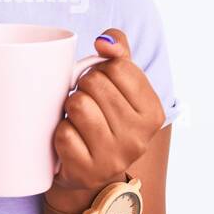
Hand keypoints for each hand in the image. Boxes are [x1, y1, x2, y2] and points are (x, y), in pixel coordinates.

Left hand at [50, 28, 165, 200]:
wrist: (91, 171)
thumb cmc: (106, 117)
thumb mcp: (121, 84)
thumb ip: (120, 52)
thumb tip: (104, 42)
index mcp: (153, 113)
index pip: (118, 67)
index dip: (101, 70)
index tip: (102, 85)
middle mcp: (138, 138)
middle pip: (94, 84)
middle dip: (83, 87)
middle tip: (87, 102)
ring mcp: (113, 158)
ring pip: (77, 105)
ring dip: (70, 107)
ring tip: (78, 118)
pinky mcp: (86, 172)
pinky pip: (63, 133)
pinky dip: (60, 131)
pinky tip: (71, 139)